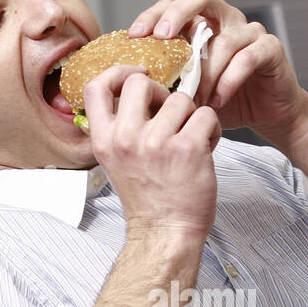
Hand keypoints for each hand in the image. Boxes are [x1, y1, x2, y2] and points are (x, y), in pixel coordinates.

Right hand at [83, 63, 220, 242]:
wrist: (166, 233)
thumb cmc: (149, 200)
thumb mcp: (118, 162)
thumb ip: (120, 130)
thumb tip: (137, 94)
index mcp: (105, 141)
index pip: (96, 87)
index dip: (117, 72)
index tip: (135, 75)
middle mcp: (126, 139)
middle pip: (139, 82)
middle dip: (160, 91)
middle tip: (170, 112)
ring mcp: (157, 142)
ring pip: (181, 99)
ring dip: (191, 116)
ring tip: (192, 139)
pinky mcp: (188, 147)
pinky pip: (206, 115)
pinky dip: (212, 129)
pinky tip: (206, 147)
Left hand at [127, 0, 307, 147]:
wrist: (268, 115)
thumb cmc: (225, 100)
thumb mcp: (187, 90)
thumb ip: (166, 79)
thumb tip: (125, 84)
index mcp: (203, 24)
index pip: (173, 5)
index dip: (152, 15)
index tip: (135, 36)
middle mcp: (226, 20)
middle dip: (177, 14)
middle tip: (162, 38)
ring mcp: (251, 31)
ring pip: (224, 38)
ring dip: (206, 70)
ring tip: (196, 98)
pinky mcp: (271, 48)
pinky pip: (248, 57)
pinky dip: (230, 79)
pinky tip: (218, 100)